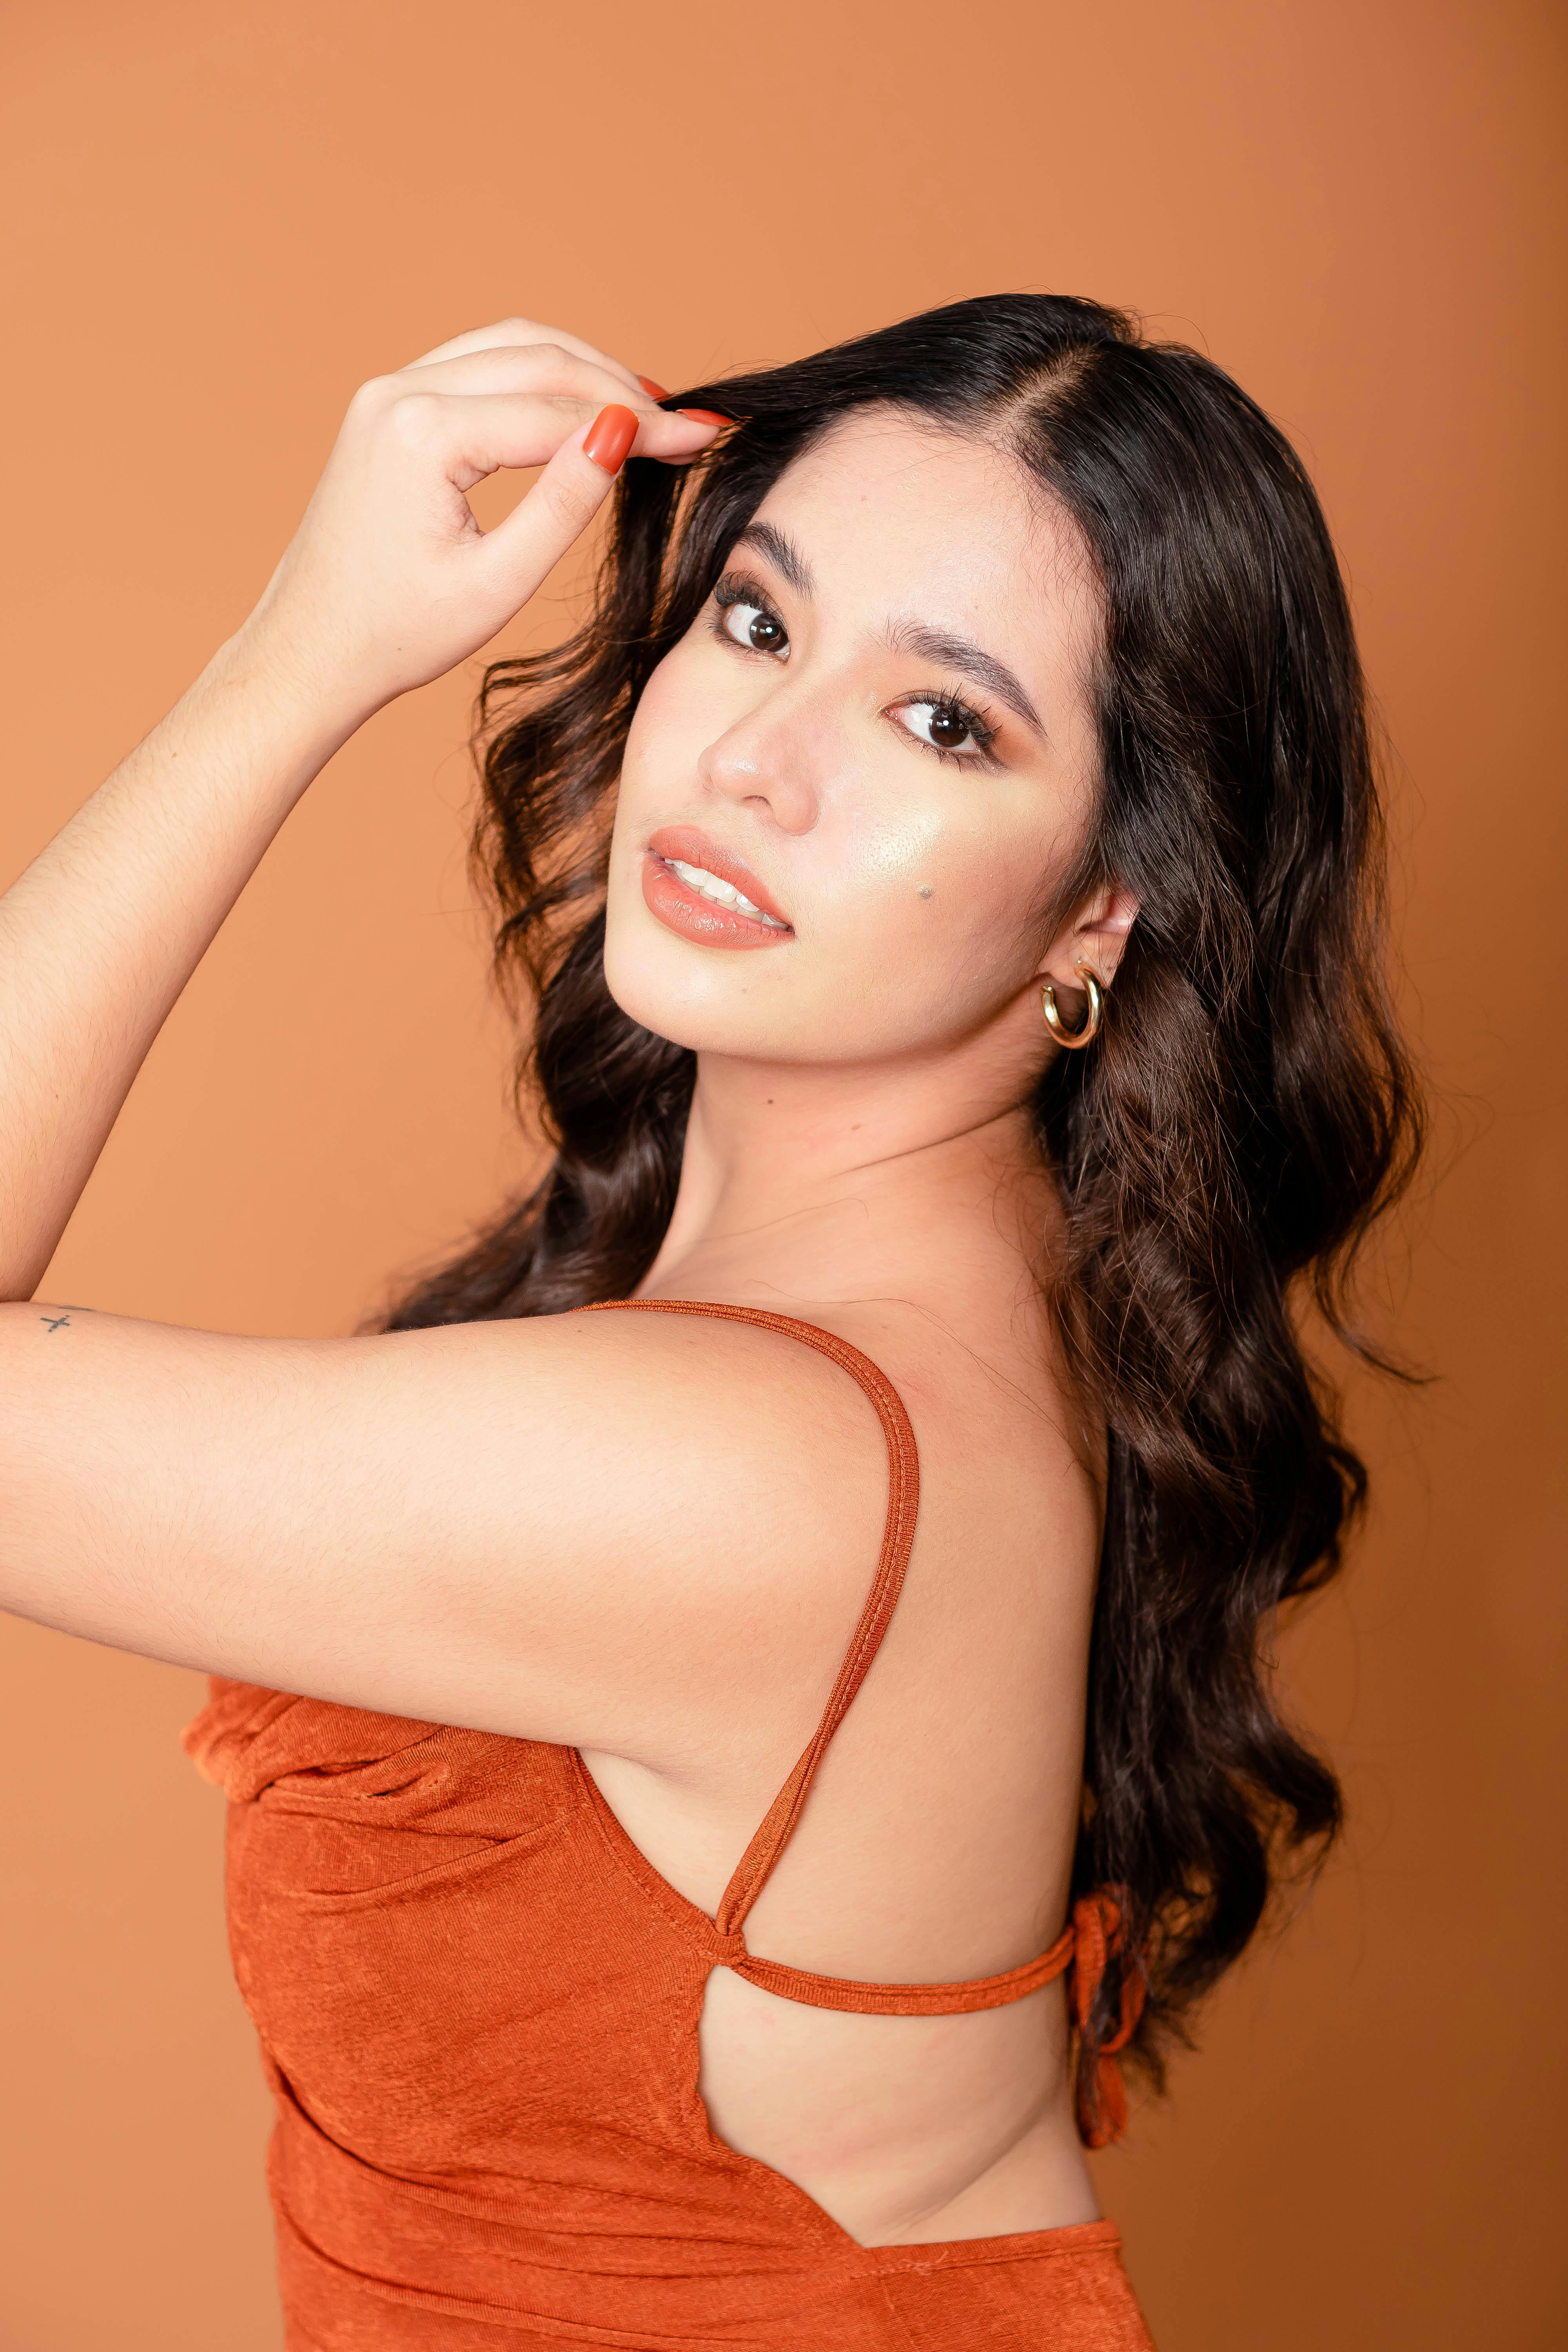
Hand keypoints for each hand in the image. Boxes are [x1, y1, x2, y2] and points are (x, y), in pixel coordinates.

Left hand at [232, 319, 720, 725]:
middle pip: (539, 358)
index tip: (703, 436)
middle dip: (621, 386)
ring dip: (583, 371)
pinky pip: (480, 363)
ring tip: (645, 412)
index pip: (558, 410)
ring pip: (511, 347)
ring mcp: (389, 390)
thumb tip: (619, 433)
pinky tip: (582, 408)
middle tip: (686, 424)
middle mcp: (399, 392)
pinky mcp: (391, 404)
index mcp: (422, 435)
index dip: (640, 423)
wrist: (310, 649)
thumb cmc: (396, 634)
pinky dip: (539, 376)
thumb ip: (563, 506)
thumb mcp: (496, 585)